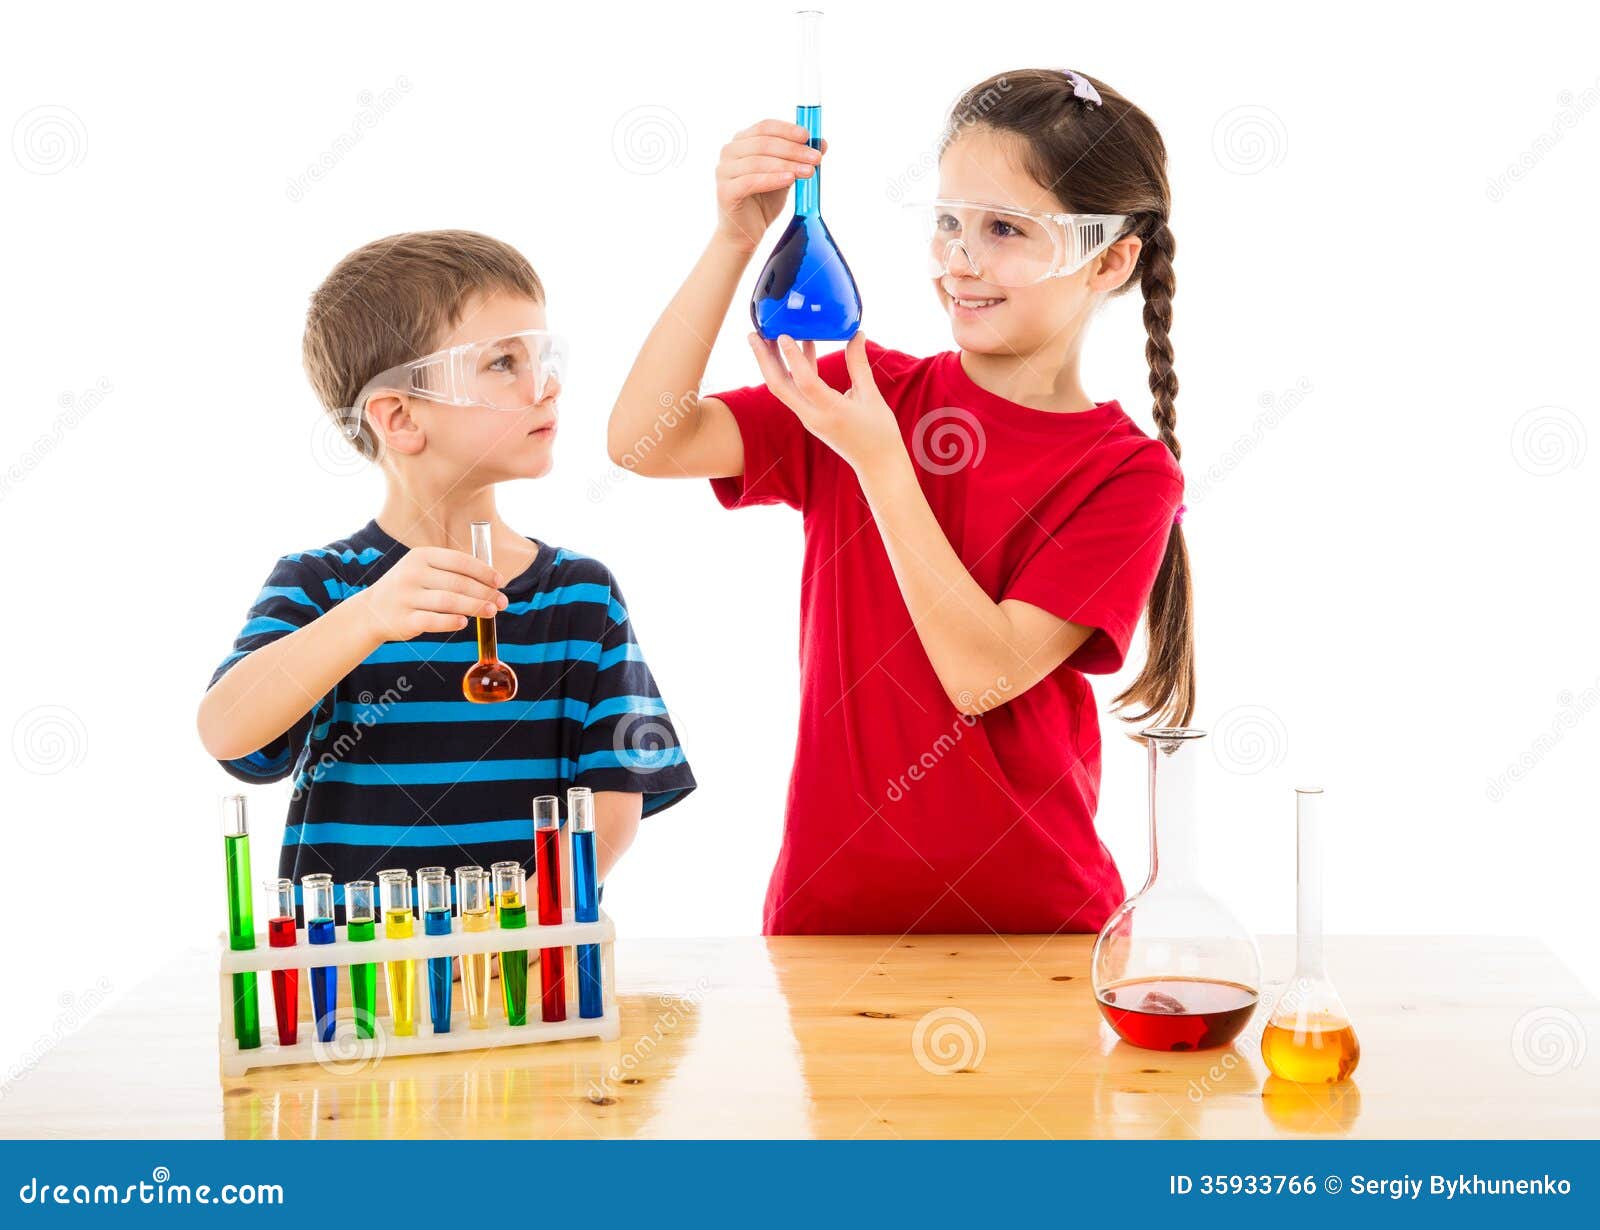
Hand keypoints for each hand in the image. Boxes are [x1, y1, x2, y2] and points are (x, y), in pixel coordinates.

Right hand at [353, 546, 506, 644]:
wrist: (372, 611)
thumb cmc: (408, 589)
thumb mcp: (423, 570)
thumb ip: (452, 572)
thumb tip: (492, 583)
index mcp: (421, 556)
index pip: (459, 561)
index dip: (483, 571)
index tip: (500, 582)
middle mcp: (412, 573)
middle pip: (458, 582)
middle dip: (485, 592)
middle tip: (502, 602)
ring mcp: (406, 596)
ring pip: (449, 601)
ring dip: (474, 607)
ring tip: (491, 612)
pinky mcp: (404, 619)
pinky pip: (433, 620)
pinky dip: (451, 621)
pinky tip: (464, 623)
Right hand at [713, 119, 823, 254]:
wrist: (746, 233)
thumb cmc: (764, 201)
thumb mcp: (786, 175)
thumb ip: (798, 158)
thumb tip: (822, 143)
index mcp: (742, 141)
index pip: (765, 127)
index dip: (788, 129)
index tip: (808, 137)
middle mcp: (729, 152)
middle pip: (764, 143)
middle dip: (793, 149)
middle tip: (816, 158)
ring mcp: (724, 171)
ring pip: (758, 161)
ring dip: (787, 164)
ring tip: (809, 171)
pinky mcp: (725, 191)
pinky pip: (751, 181)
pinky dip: (773, 179)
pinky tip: (790, 180)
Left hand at [747, 332, 906, 477]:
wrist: (876, 464)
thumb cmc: (879, 432)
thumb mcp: (871, 396)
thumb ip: (859, 364)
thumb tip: (856, 333)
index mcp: (831, 412)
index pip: (805, 382)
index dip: (793, 358)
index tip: (783, 335)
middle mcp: (813, 417)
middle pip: (778, 386)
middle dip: (763, 359)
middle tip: (753, 333)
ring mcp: (808, 419)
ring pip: (783, 389)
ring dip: (773, 363)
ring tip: (767, 336)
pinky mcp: (810, 418)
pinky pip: (795, 391)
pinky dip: (793, 370)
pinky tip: (801, 348)